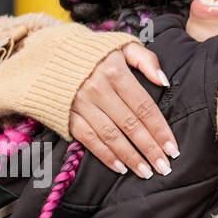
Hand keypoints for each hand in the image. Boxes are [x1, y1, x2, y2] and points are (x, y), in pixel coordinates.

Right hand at [66, 41, 178, 178]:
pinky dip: (105, 155)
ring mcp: (81, 105)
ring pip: (111, 136)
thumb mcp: (119, 45)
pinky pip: (89, 139)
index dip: (160, 129)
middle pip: (130, 125)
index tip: (173, 148)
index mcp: (114, 71)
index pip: (144, 106)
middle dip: (150, 148)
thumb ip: (145, 59)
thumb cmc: (90, 52)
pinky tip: (120, 168)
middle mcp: (98, 89)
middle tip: (164, 167)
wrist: (44, 55)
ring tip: (146, 172)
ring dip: (130, 157)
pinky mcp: (67, 116)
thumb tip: (164, 81)